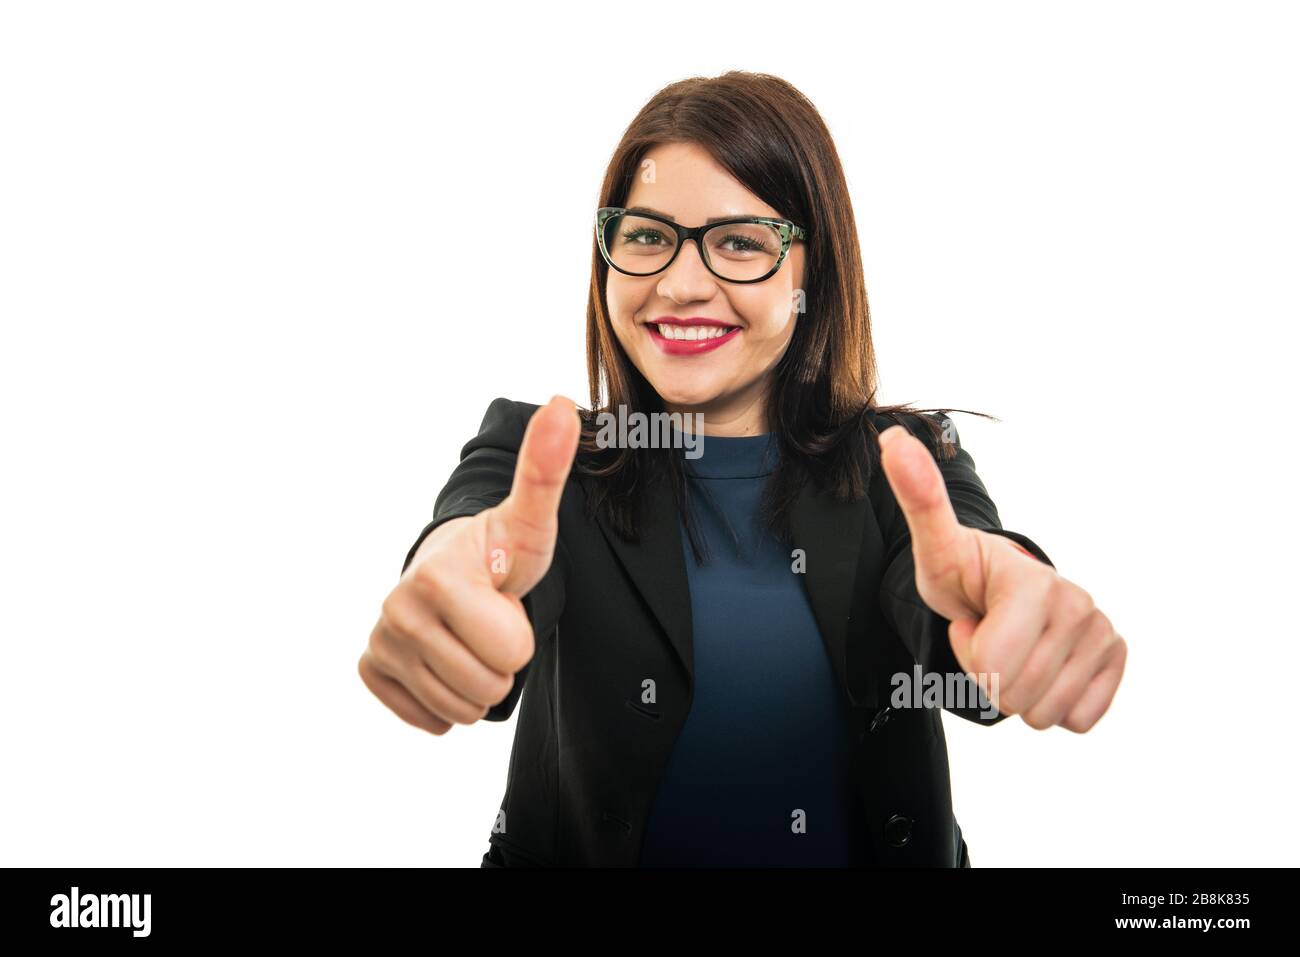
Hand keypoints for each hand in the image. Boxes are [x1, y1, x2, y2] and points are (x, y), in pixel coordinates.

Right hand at [359, 395, 580, 734]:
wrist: (455, 567)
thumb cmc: (500, 549)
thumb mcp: (530, 519)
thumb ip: (545, 469)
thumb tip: (564, 405)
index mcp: (435, 578)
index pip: (510, 652)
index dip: (520, 632)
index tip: (503, 600)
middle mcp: (395, 611)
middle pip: (486, 687)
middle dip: (500, 661)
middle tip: (488, 621)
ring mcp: (379, 642)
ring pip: (460, 709)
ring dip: (476, 681)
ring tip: (469, 637)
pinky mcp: (370, 668)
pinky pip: (429, 719)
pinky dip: (446, 700)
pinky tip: (446, 657)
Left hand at [877, 424, 1126, 731]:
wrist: (1000, 590)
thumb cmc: (963, 574)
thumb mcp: (935, 547)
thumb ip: (919, 499)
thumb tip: (892, 438)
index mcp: (1033, 581)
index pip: (992, 664)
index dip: (968, 652)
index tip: (971, 618)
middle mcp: (1078, 603)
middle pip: (1015, 694)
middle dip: (990, 674)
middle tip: (990, 634)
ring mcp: (1102, 630)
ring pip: (1044, 713)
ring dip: (1018, 690)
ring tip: (1012, 646)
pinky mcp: (1116, 657)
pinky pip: (1080, 720)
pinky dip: (1054, 704)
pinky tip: (1043, 665)